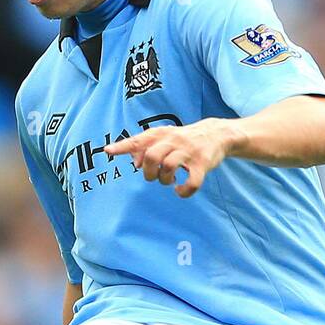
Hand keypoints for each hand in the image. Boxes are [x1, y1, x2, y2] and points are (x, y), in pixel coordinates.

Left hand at [104, 119, 235, 197]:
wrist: (216, 134)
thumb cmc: (183, 139)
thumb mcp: (164, 138)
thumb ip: (147, 147)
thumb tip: (133, 162)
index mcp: (162, 134)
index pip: (139, 140)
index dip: (122, 146)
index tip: (108, 151)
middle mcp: (174, 141)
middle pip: (152, 156)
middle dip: (148, 172)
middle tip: (154, 176)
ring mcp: (189, 152)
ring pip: (169, 168)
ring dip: (164, 180)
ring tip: (168, 181)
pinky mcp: (202, 164)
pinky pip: (192, 182)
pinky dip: (184, 191)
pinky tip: (180, 191)